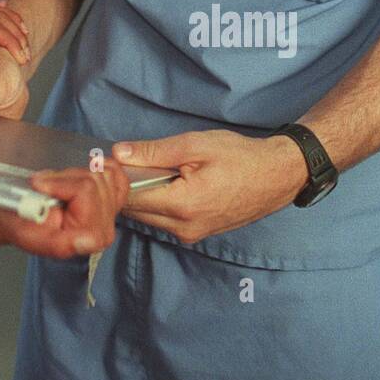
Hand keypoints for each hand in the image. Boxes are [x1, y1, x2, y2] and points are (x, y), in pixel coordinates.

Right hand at [0, 163, 129, 258]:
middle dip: (64, 179)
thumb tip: (88, 241)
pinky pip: (118, 174)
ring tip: (55, 185)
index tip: (37, 185)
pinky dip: (105, 165)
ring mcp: (109, 211)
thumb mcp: (32, 237)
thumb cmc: (21, 225)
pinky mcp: (110, 198)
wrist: (16, 216)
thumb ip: (61, 243)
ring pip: (101, 172)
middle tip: (44, 187)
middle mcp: (105, 225)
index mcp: (91, 236)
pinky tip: (89, 165)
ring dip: (73, 174)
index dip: (58, 183)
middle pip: (94, 180)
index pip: (85, 190)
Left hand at [114, 130, 310, 243]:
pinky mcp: (197, 233)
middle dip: (123, 188)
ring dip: (139, 196)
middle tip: (116, 163)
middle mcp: (183, 228)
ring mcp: (191, 234)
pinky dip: (155, 202)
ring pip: (148, 217)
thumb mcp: (195, 145)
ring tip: (138, 170)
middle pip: (136, 211)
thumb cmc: (239, 157)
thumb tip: (119, 153)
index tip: (103, 162)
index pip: (131, 198)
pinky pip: (164, 220)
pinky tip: (158, 182)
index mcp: (182, 205)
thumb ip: (154, 151)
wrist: (276, 177)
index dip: (114, 179)